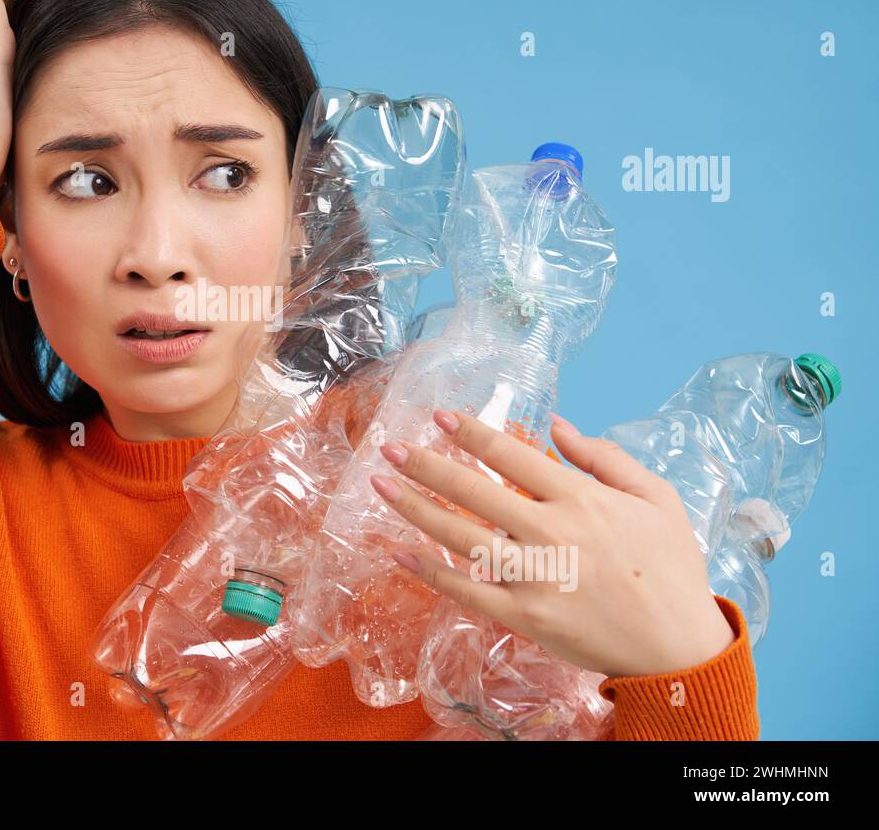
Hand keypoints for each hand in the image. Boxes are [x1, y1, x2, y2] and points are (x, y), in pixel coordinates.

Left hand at [369, 409, 735, 678]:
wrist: (681, 646)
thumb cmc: (672, 567)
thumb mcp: (656, 498)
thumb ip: (605, 457)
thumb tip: (557, 425)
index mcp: (582, 499)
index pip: (512, 457)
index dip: (472, 434)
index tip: (439, 417)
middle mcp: (552, 533)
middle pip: (474, 492)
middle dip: (427, 466)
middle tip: (389, 447)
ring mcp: (535, 577)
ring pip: (461, 536)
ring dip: (416, 508)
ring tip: (381, 486)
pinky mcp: (525, 616)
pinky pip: (467, 591)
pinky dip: (430, 572)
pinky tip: (397, 553)